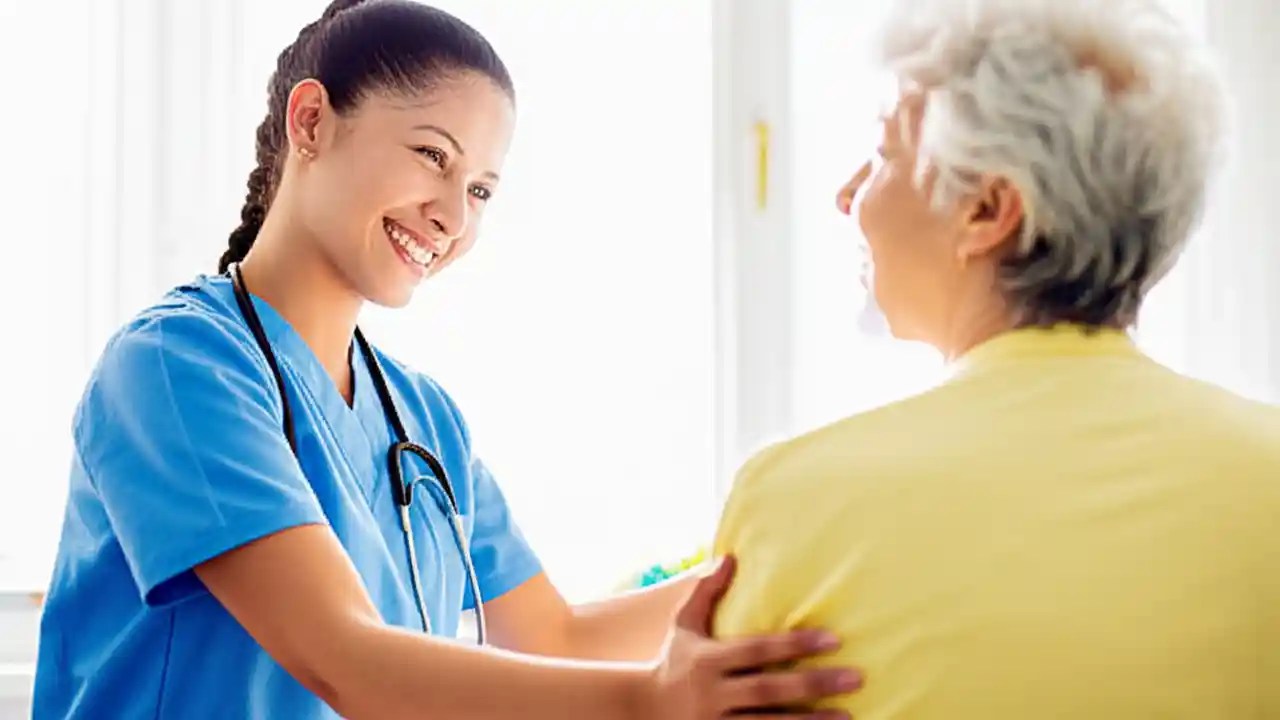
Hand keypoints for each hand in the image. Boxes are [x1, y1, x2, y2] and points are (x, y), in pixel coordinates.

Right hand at [640, 556, 860, 718]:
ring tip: (848, 717)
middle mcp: (713, 695)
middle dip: (813, 684)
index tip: (834, 639)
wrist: (639, 712)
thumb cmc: (672, 662)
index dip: (794, 643)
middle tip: (856, 678)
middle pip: (769, 691)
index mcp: (708, 661)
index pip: (757, 650)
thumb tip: (729, 556)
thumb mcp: (683, 626)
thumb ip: (706, 592)